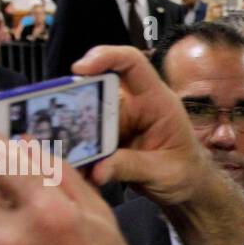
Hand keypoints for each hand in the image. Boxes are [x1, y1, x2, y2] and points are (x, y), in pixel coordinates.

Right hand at [73, 45, 231, 207]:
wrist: (188, 187)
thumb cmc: (185, 172)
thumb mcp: (163, 172)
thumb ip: (131, 168)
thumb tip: (97, 170)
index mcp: (157, 101)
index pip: (132, 63)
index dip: (106, 57)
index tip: (80, 68)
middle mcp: (135, 106)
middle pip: (99, 90)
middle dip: (76, 101)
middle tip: (55, 119)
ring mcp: (120, 121)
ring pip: (88, 115)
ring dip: (73, 130)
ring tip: (61, 148)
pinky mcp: (110, 138)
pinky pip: (87, 138)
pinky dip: (77, 149)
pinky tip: (72, 164)